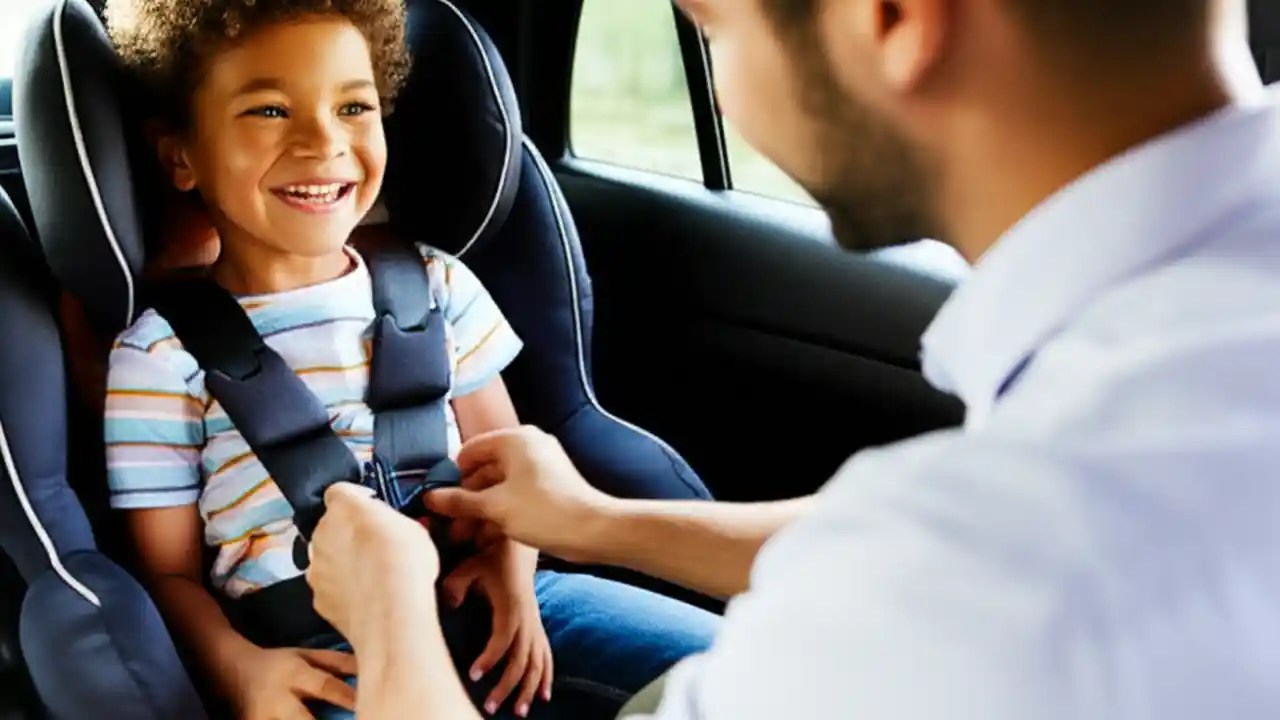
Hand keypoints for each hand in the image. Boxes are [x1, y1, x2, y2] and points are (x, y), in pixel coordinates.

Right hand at [231, 646, 356, 718]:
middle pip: (300, 719)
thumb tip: (368, 668)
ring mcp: (259, 719)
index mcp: (294, 674)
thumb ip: (335, 662)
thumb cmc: (278, 664)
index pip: (324, 686)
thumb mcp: (304, 654)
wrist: (231, 668)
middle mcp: (276, 699)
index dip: (346, 697)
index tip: (366, 706)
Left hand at [307, 483, 439, 645]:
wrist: (391, 613)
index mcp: (344, 507)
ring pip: (327, 558)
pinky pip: (329, 588)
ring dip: (342, 562)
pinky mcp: (317, 599)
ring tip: (370, 577)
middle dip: (348, 533)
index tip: (373, 509)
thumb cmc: (406, 561)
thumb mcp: (414, 529)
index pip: (339, 491)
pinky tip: (363, 599)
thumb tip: (394, 528)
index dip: (356, 499)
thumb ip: (392, 523)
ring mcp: (315, 568)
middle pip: (330, 526)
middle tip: (375, 546)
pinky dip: (341, 590)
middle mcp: (321, 533)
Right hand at [425, 426, 614, 561]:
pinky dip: (501, 513)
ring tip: (466, 538)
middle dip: (466, 500)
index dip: (452, 476)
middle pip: (484, 470)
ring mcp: (539, 467)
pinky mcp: (548, 488)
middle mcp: (527, 447)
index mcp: (514, 439)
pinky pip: (515, 496)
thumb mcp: (494, 507)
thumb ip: (459, 501)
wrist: (592, 530)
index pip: (470, 450)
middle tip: (451, 526)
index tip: (440, 501)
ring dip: (481, 511)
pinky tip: (488, 538)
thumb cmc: (544, 511)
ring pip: (499, 486)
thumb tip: (430, 498)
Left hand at [442, 540, 552, 716]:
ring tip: (517, 713)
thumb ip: (457, 584)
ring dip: (528, 689)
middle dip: (506, 686)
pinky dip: (546, 678)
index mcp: (511, 607)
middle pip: (520, 660)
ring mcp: (535, 626)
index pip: (503, 639)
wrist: (520, 550)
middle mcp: (527, 620)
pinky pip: (546, 658)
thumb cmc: (492, 558)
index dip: (490, 658)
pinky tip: (543, 698)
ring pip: (536, 664)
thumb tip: (451, 604)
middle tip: (489, 707)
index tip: (474, 674)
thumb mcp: (471, 565)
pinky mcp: (538, 629)